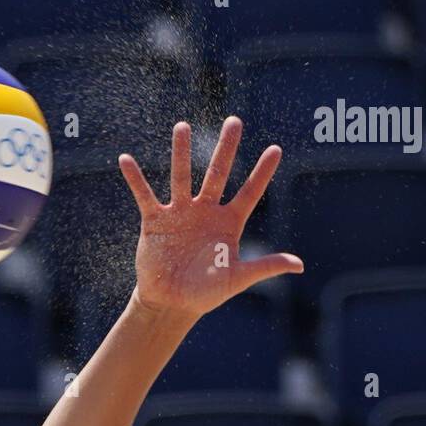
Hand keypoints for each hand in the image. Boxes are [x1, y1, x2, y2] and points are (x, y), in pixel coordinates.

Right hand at [119, 116, 302, 322]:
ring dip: (181, 153)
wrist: (171, 303)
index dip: (262, 173)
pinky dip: (135, 179)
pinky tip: (126, 159)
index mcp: (228, 223)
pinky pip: (145, 195)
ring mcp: (180, 213)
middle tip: (234, 121)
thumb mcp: (237, 279)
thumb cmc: (206, 292)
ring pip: (181, 177)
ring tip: (182, 128)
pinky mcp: (155, 221)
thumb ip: (265, 266)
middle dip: (226, 149)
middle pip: (218, 174)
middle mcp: (205, 211)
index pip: (250, 193)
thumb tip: (300, 265)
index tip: (276, 150)